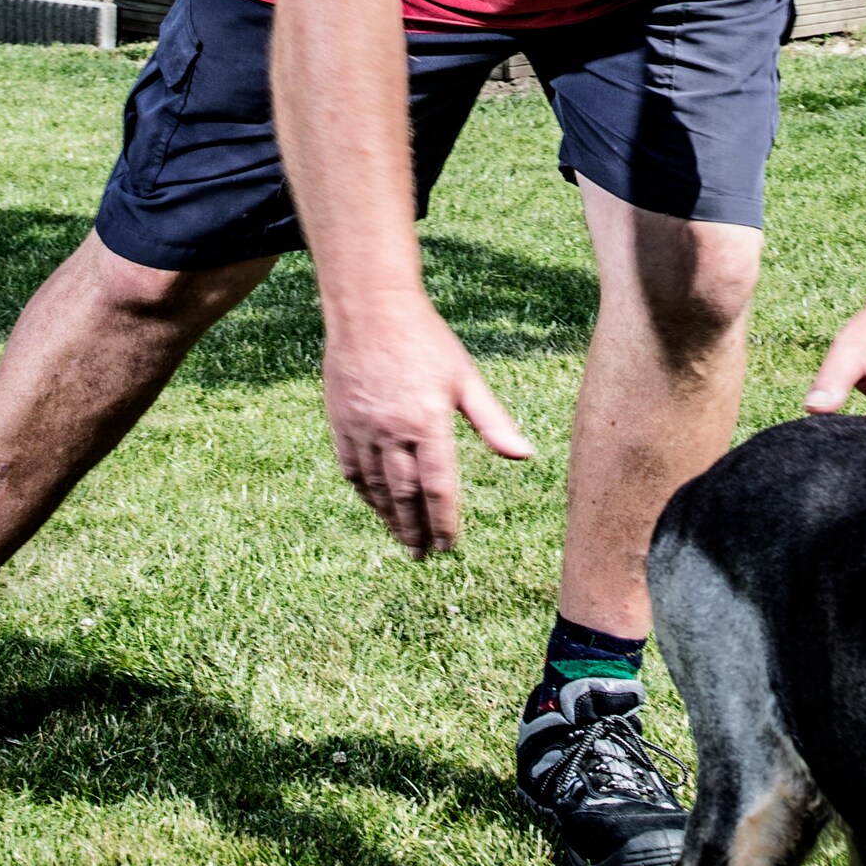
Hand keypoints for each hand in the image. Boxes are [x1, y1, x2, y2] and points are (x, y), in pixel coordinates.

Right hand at [322, 293, 534, 555]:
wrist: (370, 307)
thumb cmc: (426, 340)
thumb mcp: (465, 378)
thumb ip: (493, 422)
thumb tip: (525, 456)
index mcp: (428, 420)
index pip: (438, 486)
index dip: (445, 521)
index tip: (451, 546)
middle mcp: (392, 429)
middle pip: (405, 495)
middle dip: (417, 530)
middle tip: (426, 557)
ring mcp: (362, 427)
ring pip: (377, 487)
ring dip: (391, 519)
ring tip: (406, 541)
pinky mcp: (341, 422)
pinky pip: (352, 469)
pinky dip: (366, 494)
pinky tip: (378, 507)